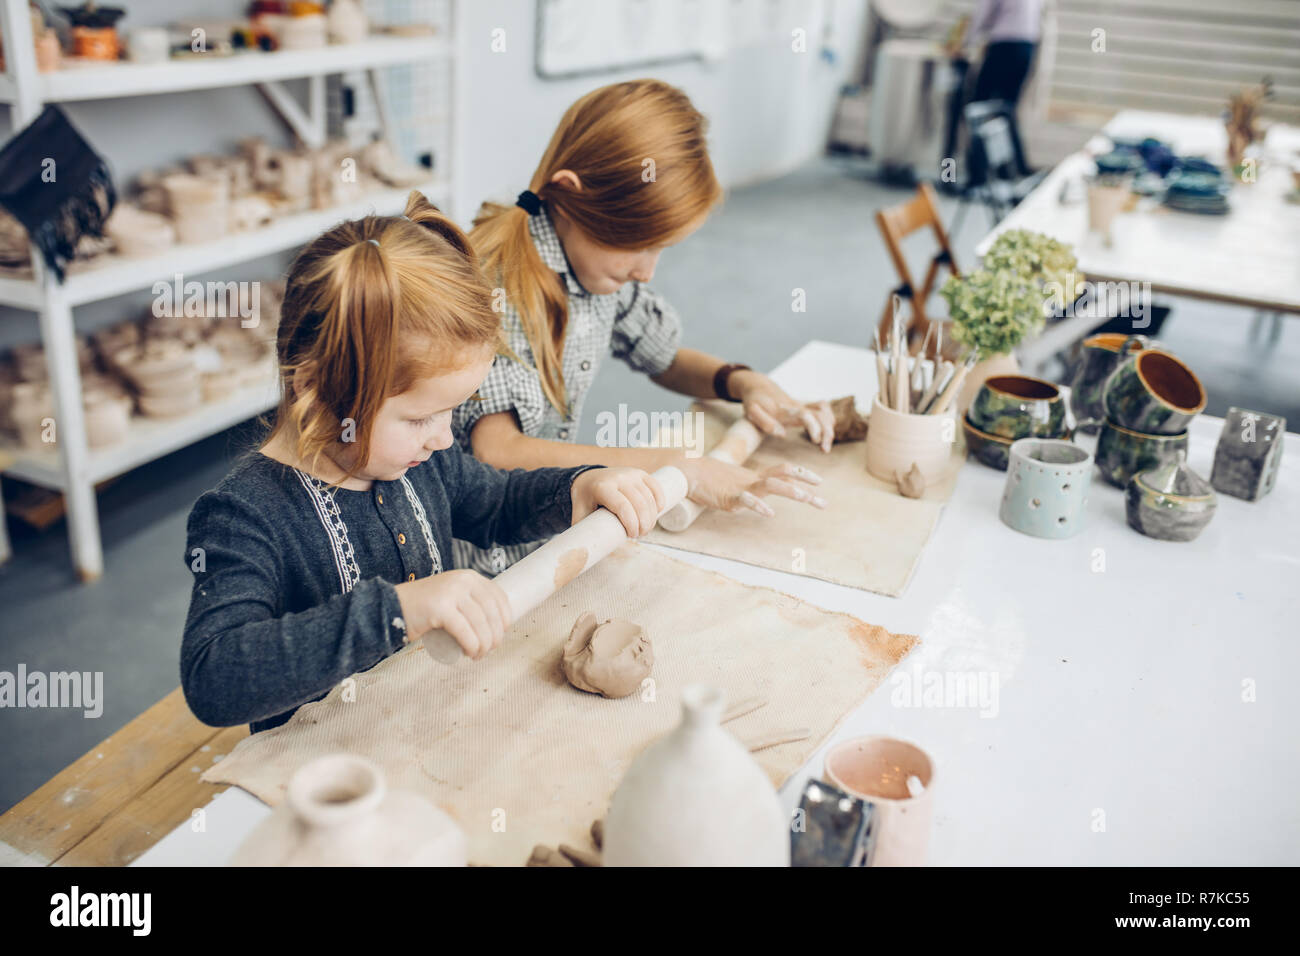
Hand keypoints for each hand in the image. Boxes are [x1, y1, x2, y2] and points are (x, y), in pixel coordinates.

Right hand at [395, 569, 510, 660]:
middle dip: (495, 636)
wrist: (390, 607)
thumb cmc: (424, 608)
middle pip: (491, 613)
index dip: (506, 618)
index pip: (498, 597)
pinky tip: (470, 653)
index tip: (502, 633)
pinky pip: (465, 631)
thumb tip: (495, 621)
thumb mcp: (452, 596)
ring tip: (477, 655)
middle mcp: (462, 580)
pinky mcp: (440, 608)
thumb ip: (468, 599)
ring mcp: (451, 593)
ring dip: (484, 645)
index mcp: (469, 577)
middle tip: (489, 650)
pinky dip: (472, 646)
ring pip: (480, 624)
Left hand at [571, 467, 666, 536]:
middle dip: (644, 524)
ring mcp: (630, 474)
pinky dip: (659, 501)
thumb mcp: (579, 515)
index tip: (631, 536)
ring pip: (649, 498)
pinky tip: (657, 512)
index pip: (623, 507)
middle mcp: (618, 477)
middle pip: (639, 504)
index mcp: (602, 487)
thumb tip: (587, 557)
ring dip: (652, 517)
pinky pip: (655, 487)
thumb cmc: (585, 502)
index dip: (631, 524)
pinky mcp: (640, 473)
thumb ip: (584, 533)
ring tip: (646, 529)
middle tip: (640, 536)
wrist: (588, 479)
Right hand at [679, 456, 825, 517]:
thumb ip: (749, 490)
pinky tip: (769, 513)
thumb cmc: (710, 478)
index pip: (785, 471)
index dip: (804, 475)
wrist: (689, 471)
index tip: (819, 482)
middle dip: (806, 488)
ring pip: (771, 485)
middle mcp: (754, 480)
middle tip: (824, 502)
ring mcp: (743, 487)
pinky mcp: (730, 497)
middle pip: (785, 477)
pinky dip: (759, 506)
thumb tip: (758, 499)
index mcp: (756, 477)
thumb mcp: (735, 483)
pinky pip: (747, 501)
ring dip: (790, 491)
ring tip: (806, 497)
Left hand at [730, 370, 834, 452]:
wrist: (758, 386)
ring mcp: (802, 406)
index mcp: (786, 409)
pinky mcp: (804, 408)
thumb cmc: (754, 400)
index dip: (814, 427)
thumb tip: (782, 434)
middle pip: (820, 415)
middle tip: (825, 450)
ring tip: (825, 446)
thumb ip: (765, 423)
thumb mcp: (752, 411)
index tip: (816, 441)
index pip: (806, 415)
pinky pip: (823, 409)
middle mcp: (798, 407)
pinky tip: (827, 430)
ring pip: (824, 412)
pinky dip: (829, 418)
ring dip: (829, 427)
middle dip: (826, 432)